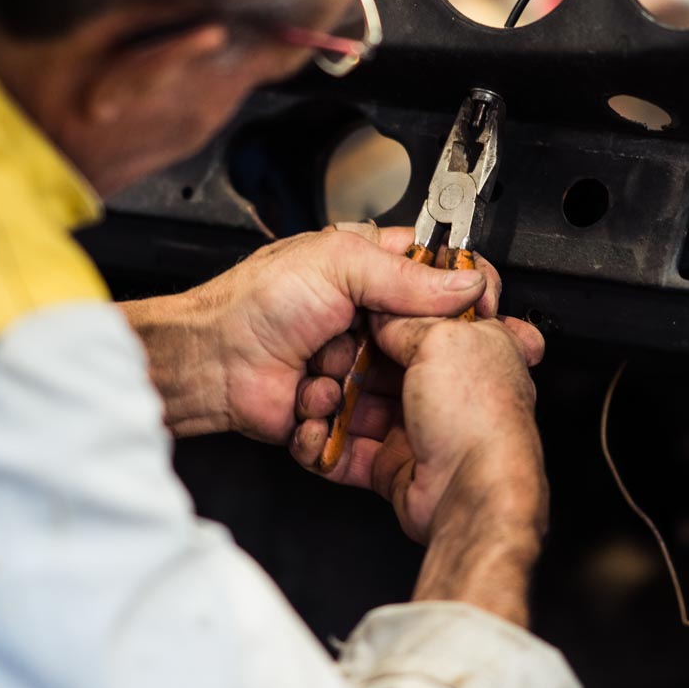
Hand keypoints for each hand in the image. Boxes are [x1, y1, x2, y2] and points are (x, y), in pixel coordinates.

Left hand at [121, 223, 495, 441]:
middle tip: (379, 346)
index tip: (476, 310)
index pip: (441, 276)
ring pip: (400, 386)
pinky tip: (309, 394)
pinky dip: (337, 413)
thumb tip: (466, 282)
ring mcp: (358, 365)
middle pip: (428, 340)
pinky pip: (367, 422)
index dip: (463, 293)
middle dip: (411, 352)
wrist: (211, 361)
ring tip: (324, 366)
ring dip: (361, 381)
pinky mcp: (342, 407)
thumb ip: (405, 273)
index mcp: (373, 271)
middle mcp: (370, 319)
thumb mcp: (337, 265)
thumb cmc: (255, 303)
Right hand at [292, 312, 547, 543]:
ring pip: (358, 407)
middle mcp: (445, 388)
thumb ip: (405, 320)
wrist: (470, 492)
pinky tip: (312, 432)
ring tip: (314, 396)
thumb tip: (379, 316)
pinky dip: (325, 444)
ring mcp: (419, 428)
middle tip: (326, 354)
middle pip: (382, 364)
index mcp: (471, 348)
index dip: (388, 311)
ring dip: (328, 402)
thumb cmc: (475, 415)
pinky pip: (348, 450)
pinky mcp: (394, 464)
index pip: (423, 319)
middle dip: (347, 360)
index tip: (356, 306)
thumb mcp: (442, 339)